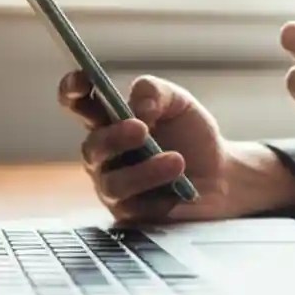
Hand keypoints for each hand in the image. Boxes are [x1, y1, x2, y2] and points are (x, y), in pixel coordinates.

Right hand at [59, 72, 294, 221]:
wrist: (222, 175)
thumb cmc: (193, 137)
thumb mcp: (179, 103)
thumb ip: (155, 93)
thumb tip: (137, 107)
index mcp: (109, 121)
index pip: (78, 104)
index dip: (73, 91)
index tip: (84, 81)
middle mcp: (105, 154)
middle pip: (92, 147)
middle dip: (114, 138)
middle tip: (141, 129)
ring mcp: (114, 185)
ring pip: (112, 183)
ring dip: (144, 171)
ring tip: (177, 162)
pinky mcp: (130, 214)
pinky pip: (132, 208)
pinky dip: (158, 195)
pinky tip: (180, 187)